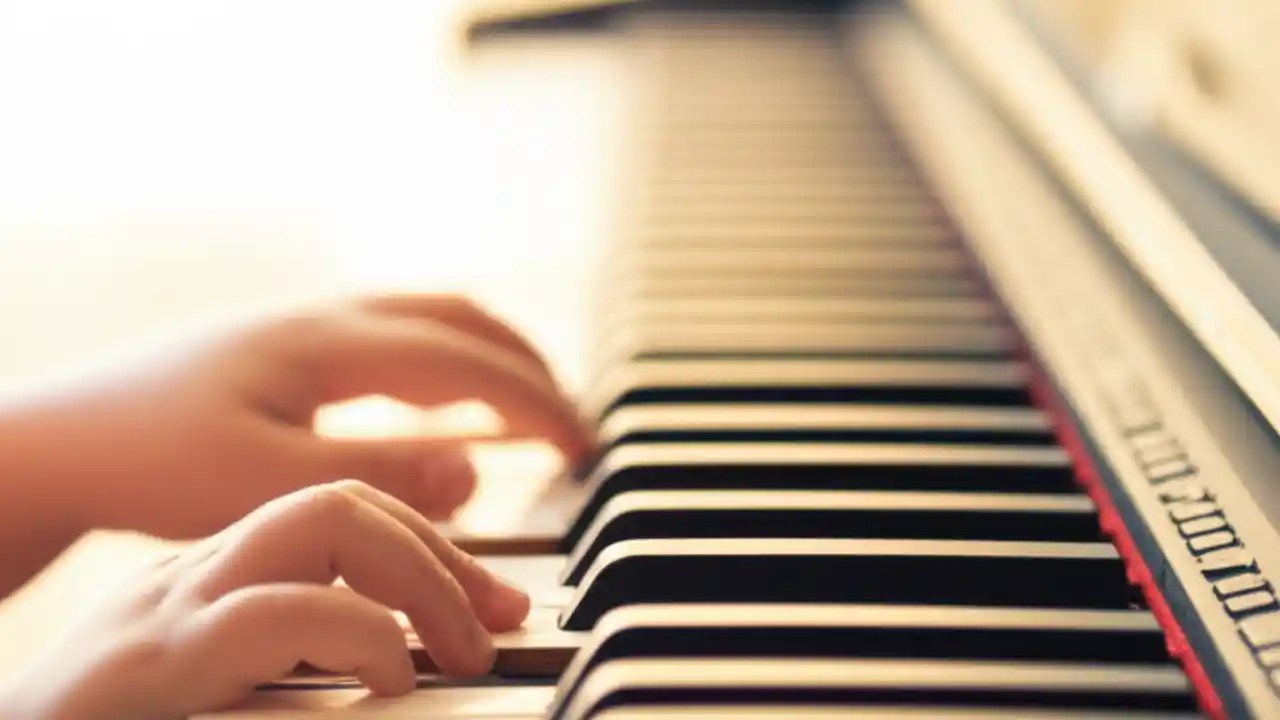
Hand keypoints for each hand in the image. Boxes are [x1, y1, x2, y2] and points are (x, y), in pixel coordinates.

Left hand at [0, 294, 592, 538]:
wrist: (68, 439)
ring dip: (493, 361)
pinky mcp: (295, 350)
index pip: (469, 362)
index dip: (539, 404)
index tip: (586, 450)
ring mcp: (313, 328)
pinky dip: (447, 372)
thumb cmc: (154, 461)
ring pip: (434, 322)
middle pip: (464, 321)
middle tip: (573, 428)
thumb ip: (380, 475)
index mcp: (335, 342)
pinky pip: (399, 344)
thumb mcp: (269, 482)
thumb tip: (476, 463)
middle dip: (531, 369)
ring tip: (530, 414)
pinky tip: (442, 415)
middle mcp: (332, 319)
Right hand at [1, 481, 530, 719]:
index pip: (343, 518)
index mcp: (218, 579)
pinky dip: (359, 635)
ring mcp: (171, 608)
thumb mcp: (223, 694)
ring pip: (320, 521)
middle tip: (500, 626)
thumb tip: (408, 681)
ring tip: (462, 653)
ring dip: (420, 578)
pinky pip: (275, 612)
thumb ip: (301, 667)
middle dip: (441, 554)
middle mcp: (198, 575)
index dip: (434, 553)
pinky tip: (393, 681)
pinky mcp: (153, 662)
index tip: (498, 609)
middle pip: (344, 501)